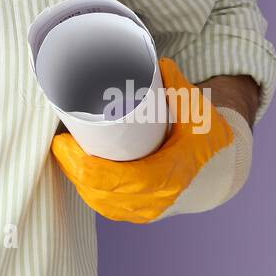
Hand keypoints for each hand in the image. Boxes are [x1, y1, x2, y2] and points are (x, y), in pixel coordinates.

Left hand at [50, 57, 249, 222]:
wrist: (216, 164)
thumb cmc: (203, 134)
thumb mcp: (197, 108)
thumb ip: (178, 85)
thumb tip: (159, 64)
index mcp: (172, 174)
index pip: (125, 179)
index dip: (89, 167)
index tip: (65, 143)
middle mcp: (158, 199)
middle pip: (104, 193)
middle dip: (75, 170)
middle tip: (60, 143)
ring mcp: (147, 209)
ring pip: (102, 203)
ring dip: (78, 181)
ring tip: (63, 153)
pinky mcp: (138, 211)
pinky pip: (107, 208)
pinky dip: (88, 191)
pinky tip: (73, 173)